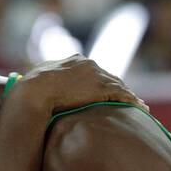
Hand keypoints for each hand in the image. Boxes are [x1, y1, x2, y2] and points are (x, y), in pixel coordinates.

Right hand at [14, 55, 145, 116]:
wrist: (32, 93)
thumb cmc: (29, 92)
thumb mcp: (38, 83)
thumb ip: (46, 85)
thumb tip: (38, 95)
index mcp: (73, 60)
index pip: (94, 72)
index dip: (101, 83)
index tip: (107, 92)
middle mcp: (88, 64)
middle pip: (108, 77)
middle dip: (118, 89)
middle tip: (129, 101)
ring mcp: (95, 74)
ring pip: (118, 85)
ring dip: (129, 96)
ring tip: (140, 107)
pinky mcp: (101, 87)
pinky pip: (122, 94)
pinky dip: (132, 101)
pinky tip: (140, 109)